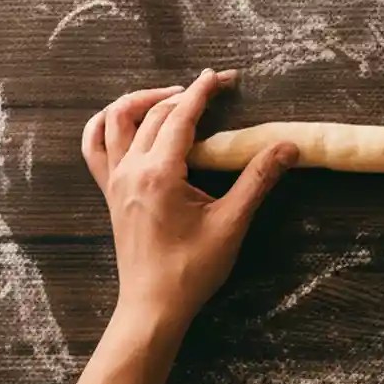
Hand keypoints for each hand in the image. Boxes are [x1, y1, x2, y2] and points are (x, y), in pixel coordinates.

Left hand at [81, 69, 297, 329]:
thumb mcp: (232, 223)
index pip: (181, 116)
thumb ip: (258, 180)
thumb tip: (288, 148)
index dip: (202, 91)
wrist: (153, 306)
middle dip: (184, 93)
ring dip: (142, 100)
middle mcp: (131, 170)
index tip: (220, 76)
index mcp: (159, 174)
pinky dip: (106, 125)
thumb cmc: (192, 270)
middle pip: (153, 114)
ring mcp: (115, 181)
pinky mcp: (110, 193)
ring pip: (116, 120)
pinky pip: (95, 147)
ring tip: (171, 97)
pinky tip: (124, 121)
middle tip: (213, 87)